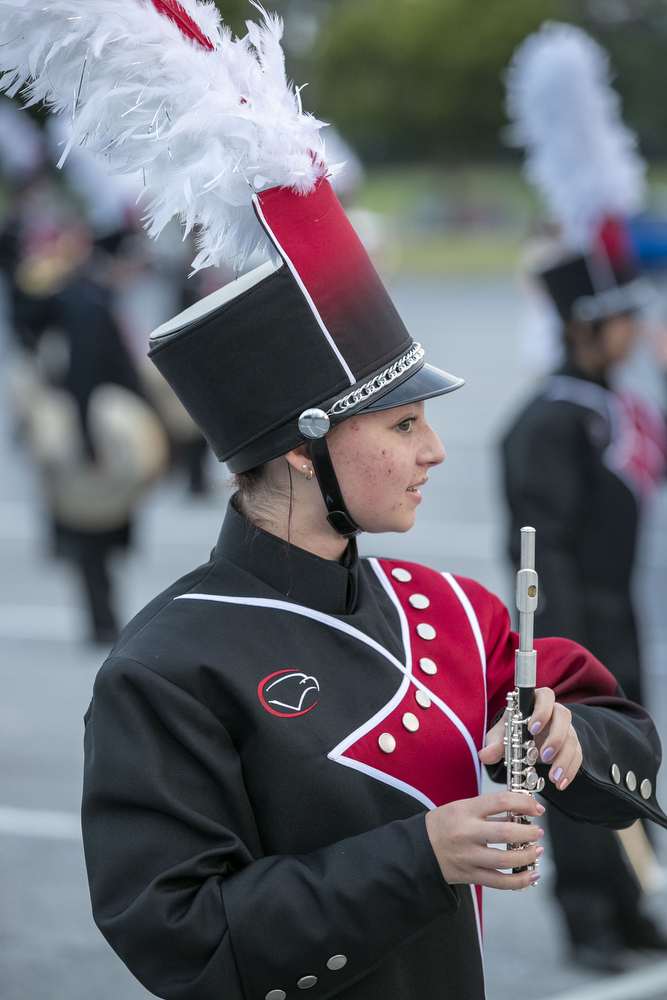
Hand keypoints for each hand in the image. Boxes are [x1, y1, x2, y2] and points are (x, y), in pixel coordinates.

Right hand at [425, 791, 544, 888]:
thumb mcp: (461, 807)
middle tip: (537, 831)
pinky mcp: (471, 875)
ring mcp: (469, 856)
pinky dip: (520, 880)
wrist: (419, 848)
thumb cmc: (442, 824)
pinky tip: (532, 875)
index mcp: (466, 811)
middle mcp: (468, 833)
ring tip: (536, 850)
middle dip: (529, 833)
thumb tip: (520, 811)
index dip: (524, 803)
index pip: (501, 801)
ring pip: (506, 860)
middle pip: (507, 833)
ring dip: (528, 856)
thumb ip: (488, 810)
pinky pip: (500, 882)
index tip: (536, 808)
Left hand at [479, 687, 582, 790]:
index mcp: (536, 702)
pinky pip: (577, 755)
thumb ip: (494, 745)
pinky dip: (570, 770)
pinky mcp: (572, 744)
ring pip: (572, 739)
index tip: (532, 728)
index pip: (545, 697)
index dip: (541, 710)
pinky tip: (560, 783)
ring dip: (564, 759)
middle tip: (543, 756)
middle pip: (564, 716)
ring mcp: (566, 728)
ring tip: (553, 777)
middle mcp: (554, 712)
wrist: (524, 743)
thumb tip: (485, 756)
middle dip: (555, 737)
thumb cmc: (512, 732)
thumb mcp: (501, 737)